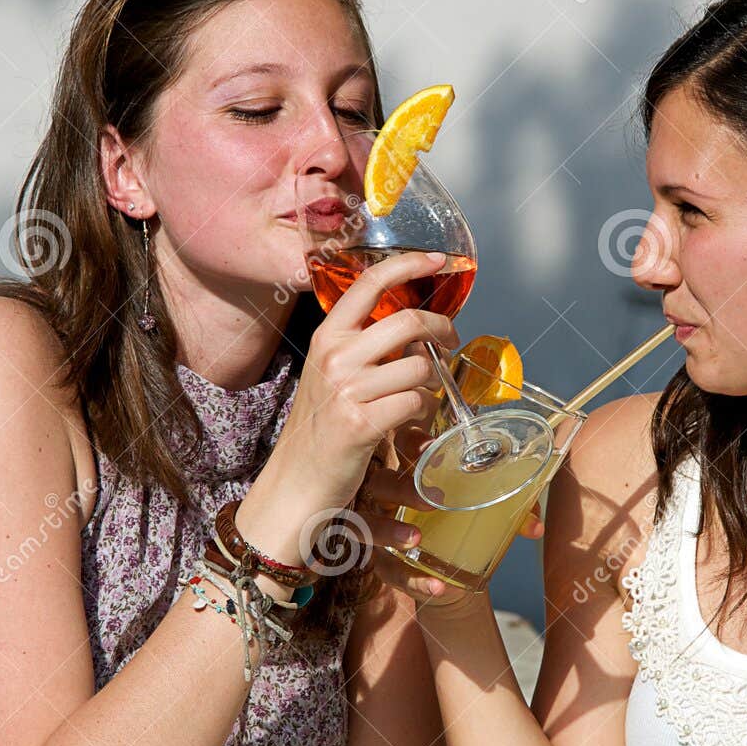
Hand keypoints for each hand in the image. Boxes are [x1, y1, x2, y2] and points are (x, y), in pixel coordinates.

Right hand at [237, 251, 455, 564]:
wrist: (294, 486)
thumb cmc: (320, 433)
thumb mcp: (331, 379)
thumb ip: (363, 350)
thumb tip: (414, 329)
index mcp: (326, 339)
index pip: (368, 283)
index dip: (407, 264)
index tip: (438, 260)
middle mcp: (334, 357)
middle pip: (407, 320)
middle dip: (442, 328)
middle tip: (451, 341)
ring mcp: (346, 390)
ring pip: (419, 366)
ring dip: (431, 384)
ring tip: (418, 399)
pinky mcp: (361, 423)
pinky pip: (416, 402)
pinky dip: (423, 411)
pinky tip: (409, 422)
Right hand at [360, 423, 543, 605]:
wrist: (453, 573)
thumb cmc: (467, 524)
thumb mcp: (490, 511)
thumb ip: (513, 512)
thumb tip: (534, 525)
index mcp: (415, 471)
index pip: (403, 444)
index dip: (412, 443)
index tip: (430, 448)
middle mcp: (390, 497)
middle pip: (382, 482)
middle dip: (402, 487)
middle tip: (432, 499)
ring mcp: (382, 529)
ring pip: (369, 525)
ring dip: (391, 531)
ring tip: (416, 540)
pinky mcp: (385, 564)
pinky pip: (389, 571)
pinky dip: (413, 579)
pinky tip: (437, 585)